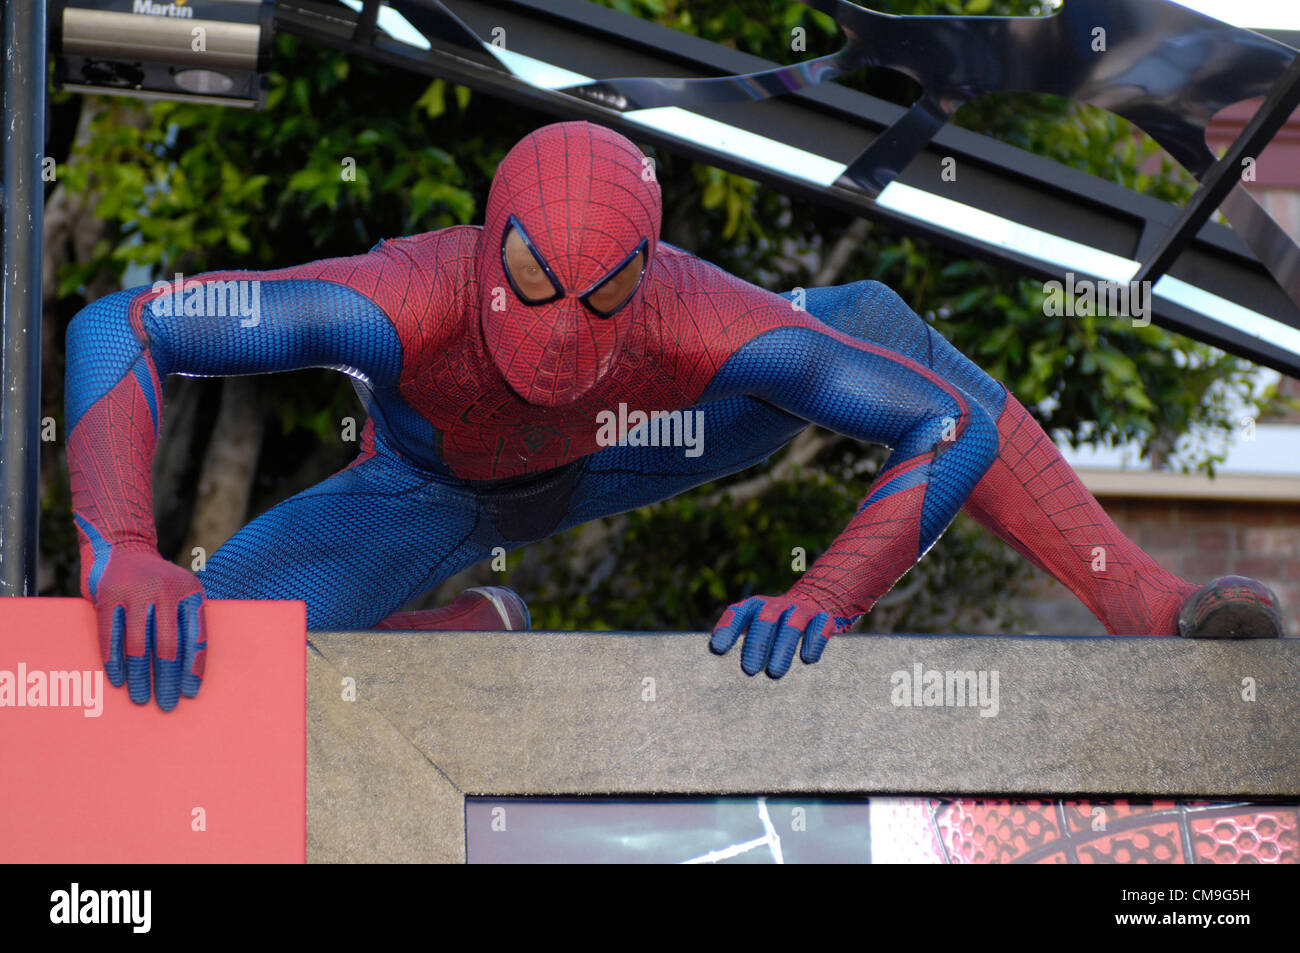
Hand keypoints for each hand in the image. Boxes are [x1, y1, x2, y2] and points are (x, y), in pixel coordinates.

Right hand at [90, 547, 206, 710]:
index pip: (196, 637)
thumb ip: (187, 622)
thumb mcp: (182, 593)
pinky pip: (111, 636)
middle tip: (166, 704)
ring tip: (141, 698)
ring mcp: (135, 592)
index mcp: (190, 593)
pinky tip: (118, 680)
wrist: (122, 546)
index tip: (190, 693)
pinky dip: (115, 661)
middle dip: (167, 679)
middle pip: (168, 646)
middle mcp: (165, 591)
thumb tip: (190, 672)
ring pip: (138, 645)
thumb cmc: (157, 582)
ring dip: (140, 677)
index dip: (194, 668)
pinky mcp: (108, 595)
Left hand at [709, 594, 832, 677]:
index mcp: (754, 607)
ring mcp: (800, 610)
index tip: (718, 648)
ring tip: (775, 672)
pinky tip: (808, 659)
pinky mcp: (823, 617)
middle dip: (757, 644)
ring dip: (783, 647)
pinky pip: (820, 626)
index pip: (738, 614)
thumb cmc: (775, 629)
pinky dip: (813, 641)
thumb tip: (725, 675)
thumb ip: (743, 645)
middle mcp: (776, 606)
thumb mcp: (757, 629)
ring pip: (792, 624)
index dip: (728, 628)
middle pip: (765, 619)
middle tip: (750, 670)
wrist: (813, 603)